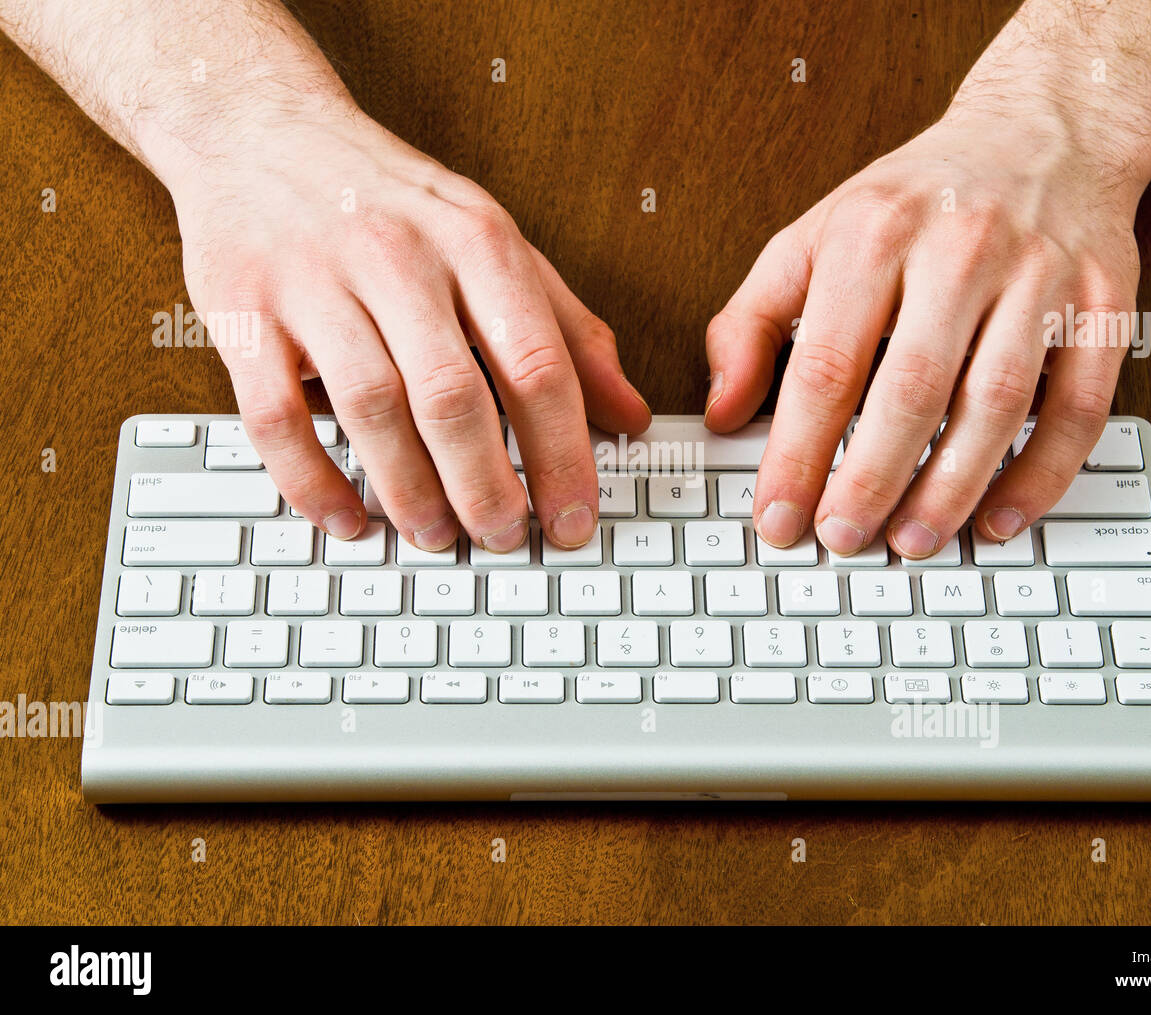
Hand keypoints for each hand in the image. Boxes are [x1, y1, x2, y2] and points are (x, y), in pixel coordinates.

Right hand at [172, 106, 648, 550]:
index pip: (537, 364)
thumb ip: (568, 329)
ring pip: (371, 410)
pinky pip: (275, 418)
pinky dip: (312, 482)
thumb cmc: (394, 203)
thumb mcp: (495, 244)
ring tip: (436, 535)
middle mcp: (398, 257)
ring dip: (409, 492)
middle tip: (503, 538)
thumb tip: (630, 415)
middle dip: (486, 487)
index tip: (573, 517)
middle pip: (453, 398)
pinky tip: (346, 518)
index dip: (563, 454)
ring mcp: (313, 282)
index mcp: (476, 241)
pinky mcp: (243, 312)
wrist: (262, 129)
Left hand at [705, 109, 1142, 557]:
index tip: (777, 516)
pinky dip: (1040, 474)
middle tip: (841, 540)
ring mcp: (1040, 275)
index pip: (825, 366)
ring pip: (996, 404)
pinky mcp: (1103, 302)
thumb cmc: (915, 200)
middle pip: (910, 390)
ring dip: (951, 489)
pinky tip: (998, 517)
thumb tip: (722, 412)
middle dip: (870, 481)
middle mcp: (960, 249)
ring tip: (910, 542)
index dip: (797, 454)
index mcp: (875, 233)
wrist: (1042, 131)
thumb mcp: (812, 237)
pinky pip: (1078, 407)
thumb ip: (750, 321)